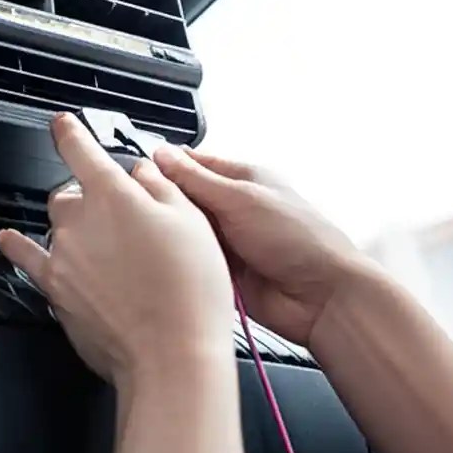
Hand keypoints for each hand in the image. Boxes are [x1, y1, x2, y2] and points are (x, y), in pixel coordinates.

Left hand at [0, 114, 237, 384]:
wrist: (170, 354)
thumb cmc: (190, 291)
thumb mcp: (192, 221)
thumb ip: (159, 187)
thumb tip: (140, 171)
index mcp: (113, 194)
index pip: (80, 149)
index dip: (69, 131)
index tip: (62, 123)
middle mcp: (79, 219)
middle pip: (69, 192)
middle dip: (88, 197)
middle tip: (120, 218)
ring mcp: (62, 255)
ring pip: (57, 225)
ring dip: (74, 227)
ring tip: (106, 248)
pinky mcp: (54, 289)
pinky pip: (26, 258)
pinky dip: (16, 246)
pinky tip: (8, 240)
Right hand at [153, 145, 370, 346]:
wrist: (320, 298)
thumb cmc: (298, 239)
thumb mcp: (241, 199)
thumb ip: (197, 179)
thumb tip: (162, 154)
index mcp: (241, 179)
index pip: (192, 164)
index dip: (163, 166)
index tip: (132, 172)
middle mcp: (231, 208)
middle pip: (183, 199)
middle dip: (163, 204)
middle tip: (131, 207)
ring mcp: (225, 240)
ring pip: (183, 232)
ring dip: (169, 234)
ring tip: (139, 233)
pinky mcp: (220, 271)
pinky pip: (190, 260)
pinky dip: (178, 260)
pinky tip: (157, 259)